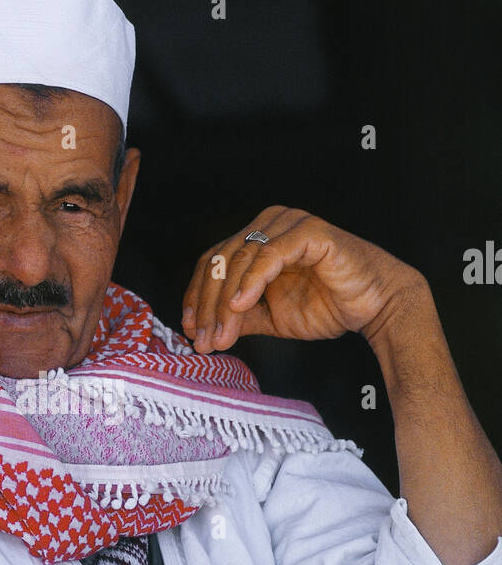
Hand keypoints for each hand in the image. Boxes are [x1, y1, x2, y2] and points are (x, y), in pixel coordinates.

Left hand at [181, 205, 424, 352]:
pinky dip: (252, 281)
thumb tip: (206, 333)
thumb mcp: (271, 317)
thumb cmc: (329, 304)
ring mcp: (288, 224)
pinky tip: (241, 306)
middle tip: (204, 339)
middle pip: (220, 261)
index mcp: (256, 241)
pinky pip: (270, 254)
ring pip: (240, 259)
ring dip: (225, 302)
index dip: (195, 296)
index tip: (190, 329)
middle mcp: (268, 226)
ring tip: (221, 333)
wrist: (374, 306)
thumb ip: (239, 318)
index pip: (213, 264)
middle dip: (207, 305)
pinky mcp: (309, 232)